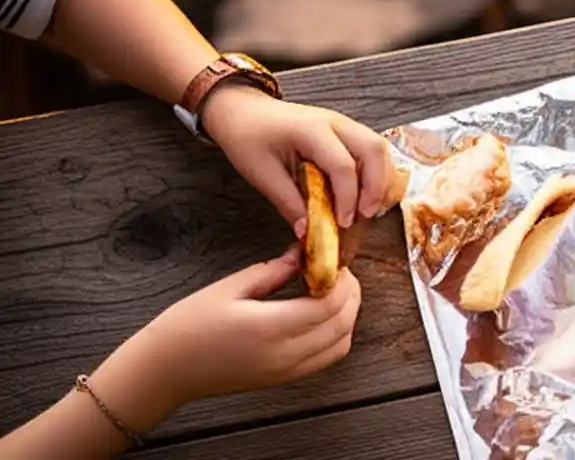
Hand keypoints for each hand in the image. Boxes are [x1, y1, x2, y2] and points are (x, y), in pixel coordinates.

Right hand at [112, 246, 361, 406]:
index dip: (342, 279)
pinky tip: (321, 316)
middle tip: (339, 271)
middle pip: (343, 323)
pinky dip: (336, 335)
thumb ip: (272, 271)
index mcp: (271, 328)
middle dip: (351, 293)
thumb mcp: (228, 288)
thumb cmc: (188, 326)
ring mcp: (286, 371)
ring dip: (347, 316)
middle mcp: (285, 354)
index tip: (334, 260)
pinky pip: (326, 358)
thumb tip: (302, 253)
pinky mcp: (283, 379)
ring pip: (341, 344)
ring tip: (332, 291)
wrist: (165, 371)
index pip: (330, 303)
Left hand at [201, 84, 395, 235]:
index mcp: (310, 130)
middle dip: (377, 186)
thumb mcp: (261, 174)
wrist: (244, 111)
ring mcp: (344, 124)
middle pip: (374, 149)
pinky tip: (368, 193)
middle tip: (366, 215)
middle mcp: (335, 122)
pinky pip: (372, 149)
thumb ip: (288, 203)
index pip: (343, 165)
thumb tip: (308, 232)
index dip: (348, 198)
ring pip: (380, 148)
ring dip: (382, 179)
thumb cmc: (248, 138)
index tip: (343, 224)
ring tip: (370, 207)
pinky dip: (377, 172)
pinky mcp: (347, 131)